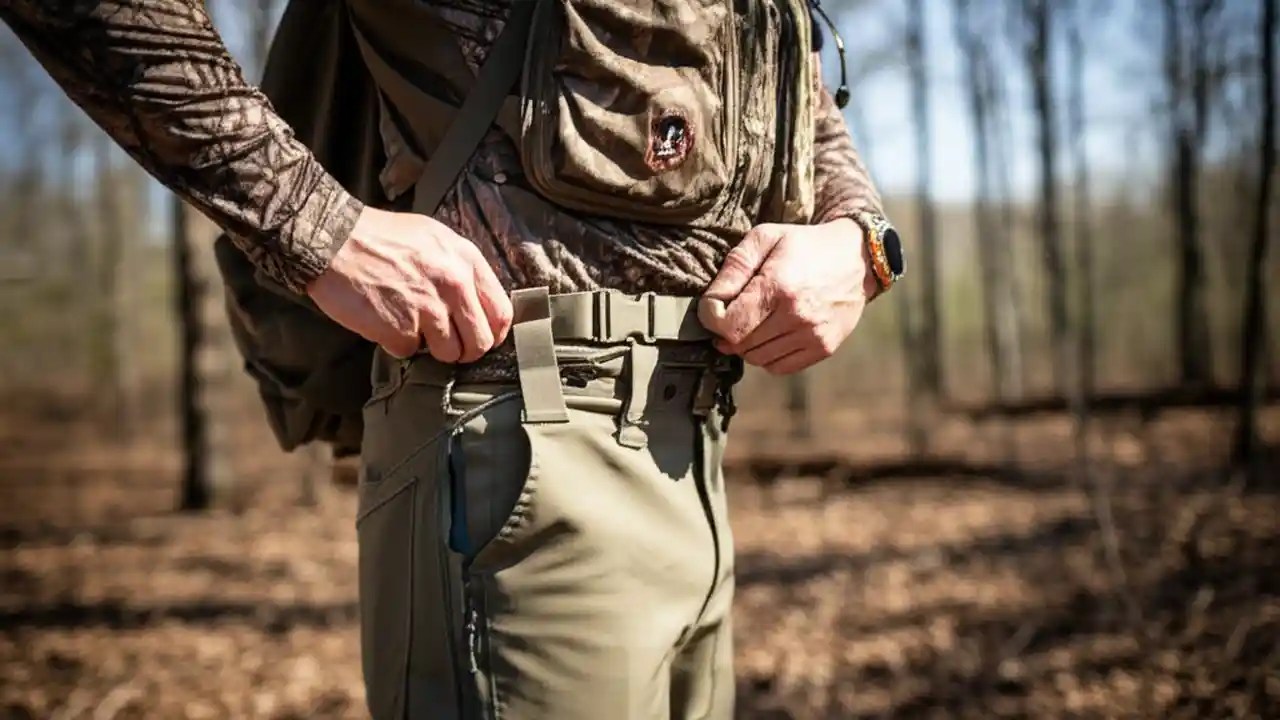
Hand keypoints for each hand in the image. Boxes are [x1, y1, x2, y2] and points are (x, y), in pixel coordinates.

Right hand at [306, 206, 512, 362]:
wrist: (332, 239)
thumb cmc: (380, 237)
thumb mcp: (433, 238)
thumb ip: (460, 269)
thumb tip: (476, 303)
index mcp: (465, 260)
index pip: (501, 312)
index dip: (493, 332)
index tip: (481, 337)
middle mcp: (453, 284)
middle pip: (480, 341)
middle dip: (465, 350)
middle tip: (447, 345)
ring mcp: (428, 308)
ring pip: (449, 353)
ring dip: (430, 348)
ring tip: (410, 325)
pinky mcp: (401, 329)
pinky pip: (409, 352)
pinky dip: (397, 343)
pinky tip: (384, 321)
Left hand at [698, 218, 877, 374]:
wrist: (857, 257)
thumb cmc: (805, 244)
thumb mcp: (765, 238)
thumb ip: (733, 268)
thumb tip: (710, 304)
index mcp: (779, 286)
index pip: (728, 324)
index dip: (712, 317)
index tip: (715, 306)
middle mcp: (797, 316)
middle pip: (740, 344)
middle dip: (728, 331)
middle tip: (732, 313)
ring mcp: (813, 336)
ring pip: (757, 359)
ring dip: (747, 344)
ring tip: (753, 321)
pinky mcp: (823, 348)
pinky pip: (779, 367)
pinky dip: (767, 356)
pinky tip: (771, 334)